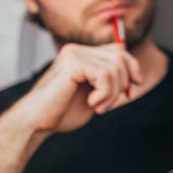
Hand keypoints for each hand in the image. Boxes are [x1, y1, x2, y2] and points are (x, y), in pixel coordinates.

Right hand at [16, 43, 142, 133]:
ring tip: (98, 107)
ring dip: (112, 93)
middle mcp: (77, 50)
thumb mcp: (94, 97)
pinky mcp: (73, 63)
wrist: (37, 122)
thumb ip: (109, 85)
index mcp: (81, 55)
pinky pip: (105, 75)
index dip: (132, 65)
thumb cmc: (62, 113)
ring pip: (114, 67)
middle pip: (120, 56)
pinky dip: (105, 94)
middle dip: (122, 83)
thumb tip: (134, 77)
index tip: (136, 83)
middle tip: (107, 104)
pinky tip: (92, 104)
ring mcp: (74, 54)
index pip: (118, 50)